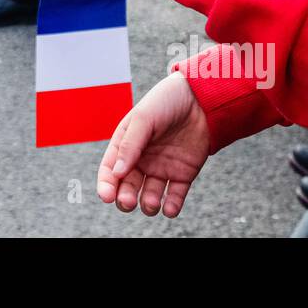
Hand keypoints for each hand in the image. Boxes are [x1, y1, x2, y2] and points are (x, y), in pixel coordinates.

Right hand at [98, 71, 209, 216]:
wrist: (202, 98)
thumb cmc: (166, 102)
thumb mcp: (143, 119)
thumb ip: (130, 145)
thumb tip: (117, 173)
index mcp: (126, 144)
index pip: (110, 170)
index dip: (106, 185)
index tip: (106, 197)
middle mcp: (141, 160)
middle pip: (128, 187)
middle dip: (125, 198)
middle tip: (128, 202)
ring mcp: (162, 168)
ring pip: (150, 195)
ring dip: (148, 204)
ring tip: (152, 203)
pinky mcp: (183, 174)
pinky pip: (175, 196)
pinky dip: (171, 206)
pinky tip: (170, 208)